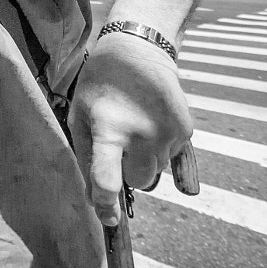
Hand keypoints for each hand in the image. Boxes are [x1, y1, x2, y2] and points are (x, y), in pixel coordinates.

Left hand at [68, 33, 191, 225]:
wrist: (139, 49)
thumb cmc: (101, 83)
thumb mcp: (80, 114)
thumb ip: (86, 157)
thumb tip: (97, 200)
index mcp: (109, 128)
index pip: (107, 180)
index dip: (106, 206)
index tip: (108, 218)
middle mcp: (142, 133)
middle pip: (139, 182)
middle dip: (127, 173)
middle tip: (118, 146)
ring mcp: (168, 131)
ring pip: (157, 171)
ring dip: (144, 160)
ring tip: (134, 126)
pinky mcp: (186, 128)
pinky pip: (171, 158)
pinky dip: (160, 149)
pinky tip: (150, 122)